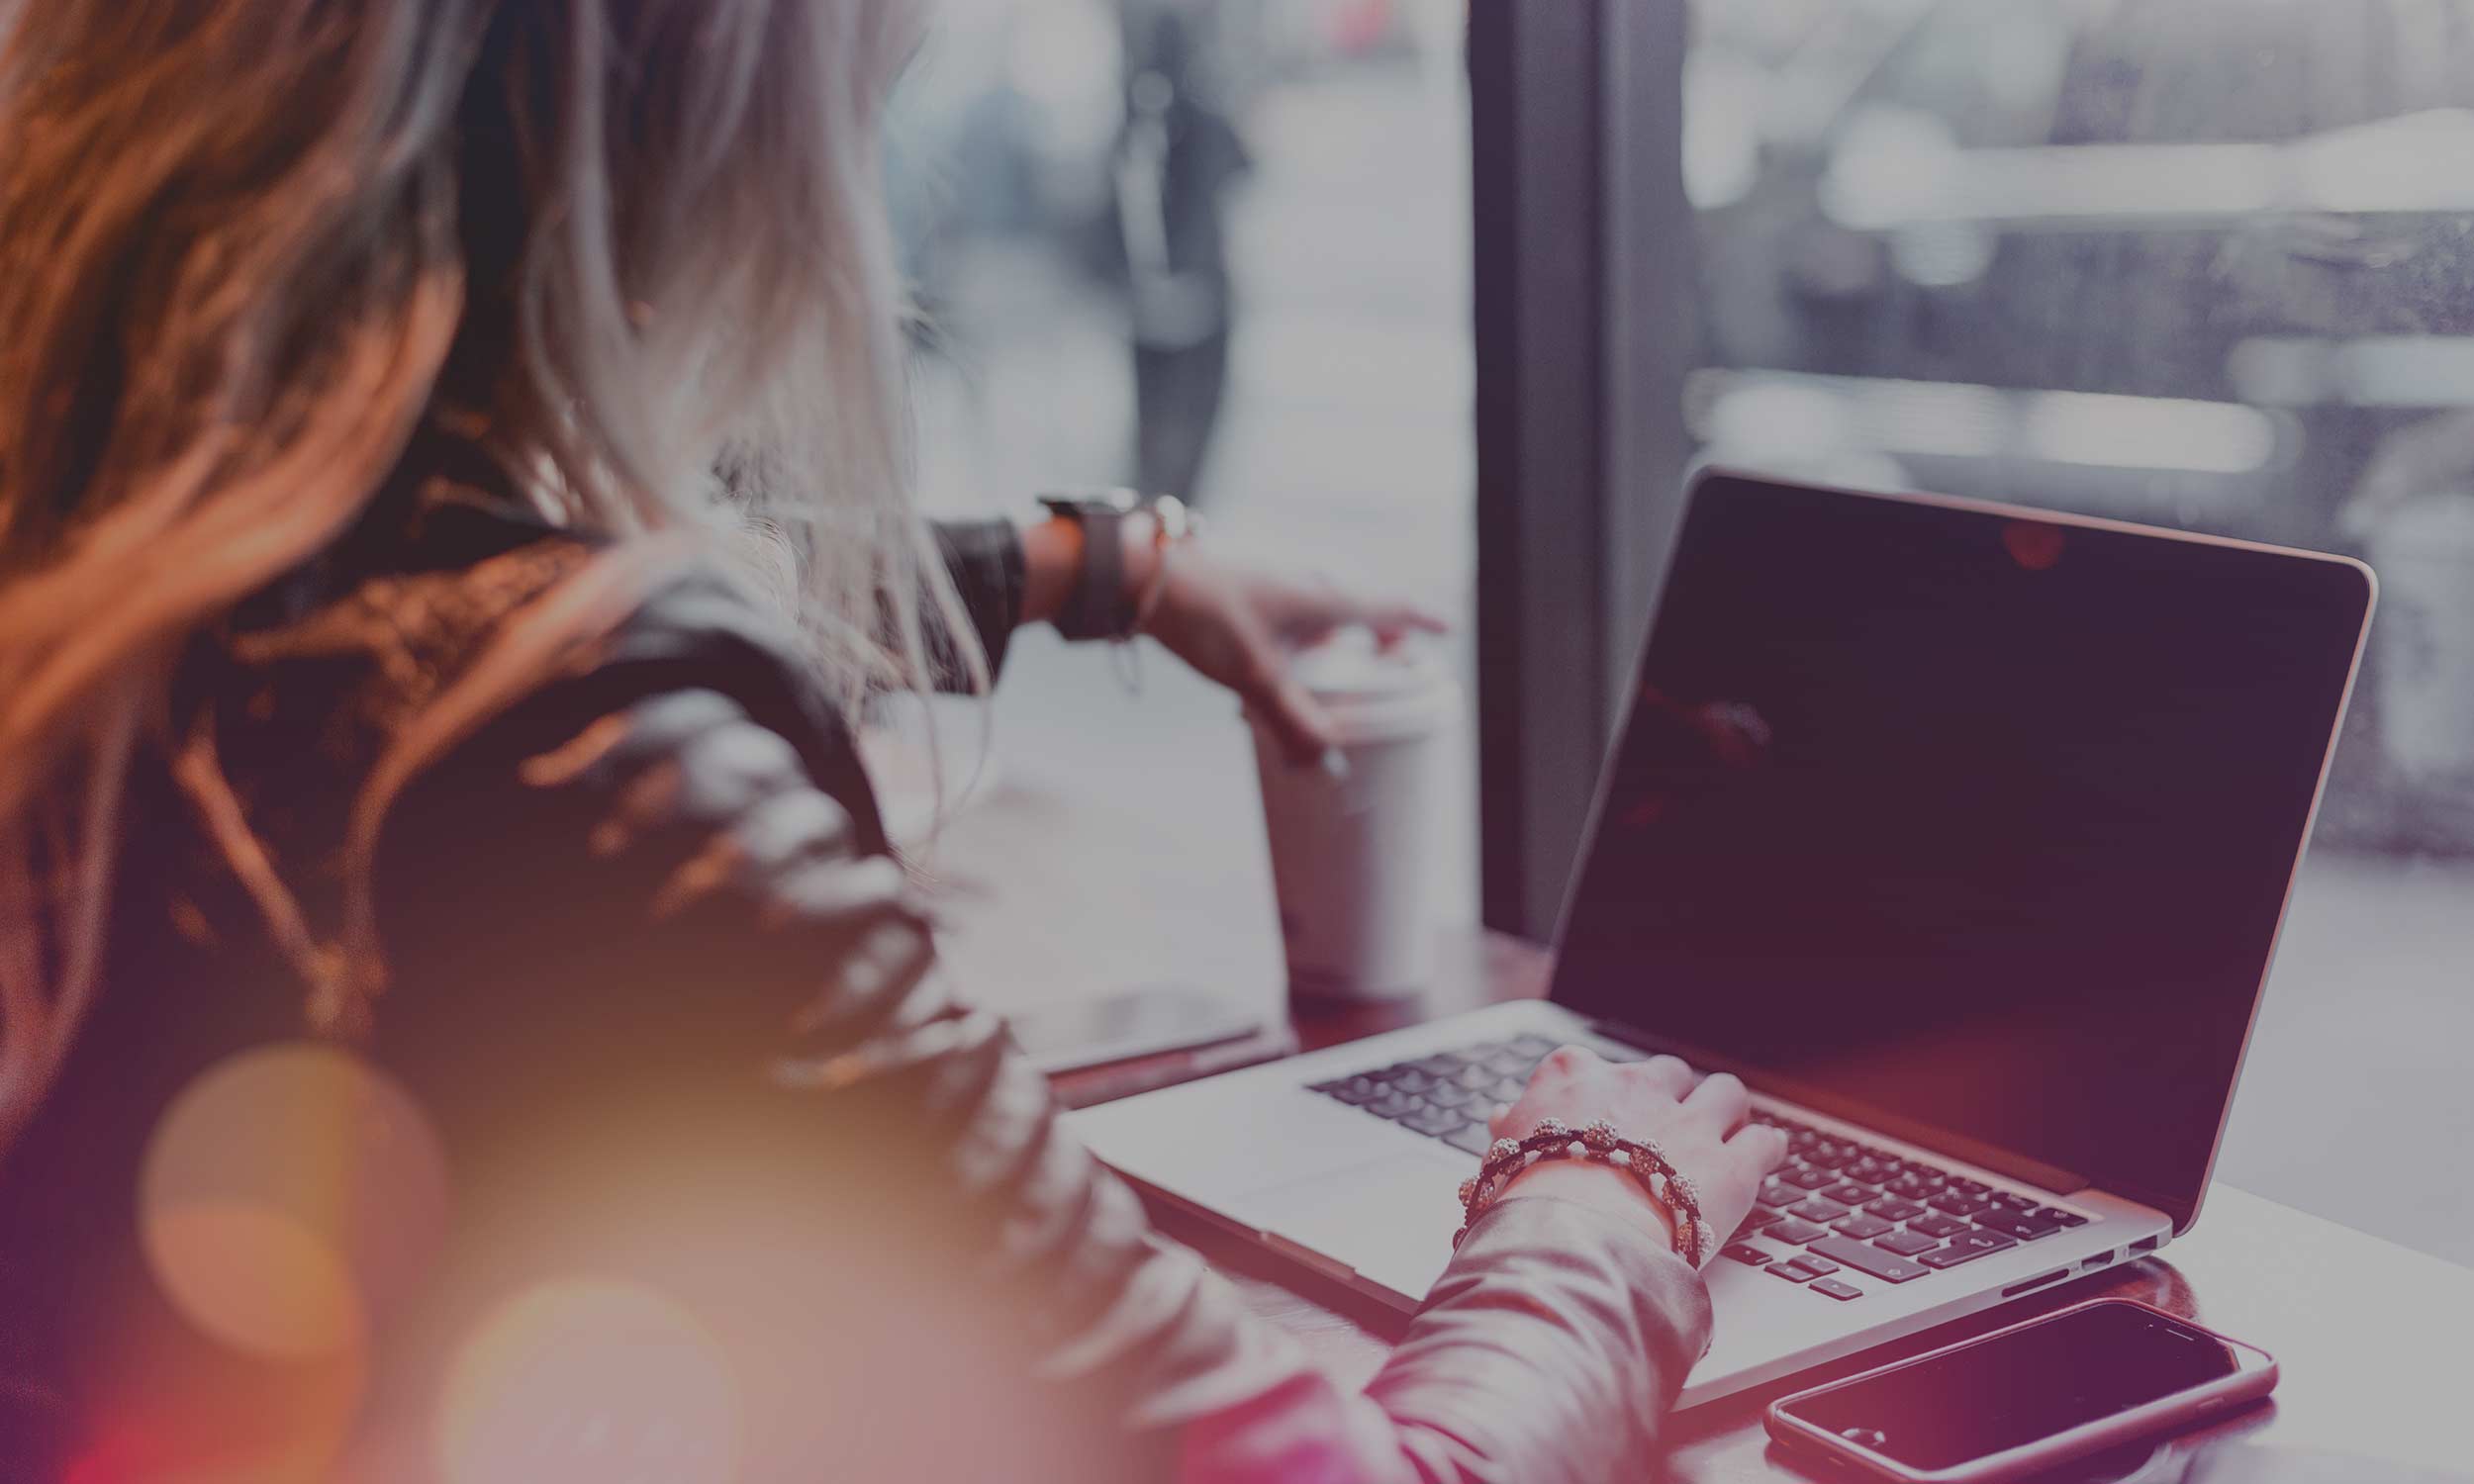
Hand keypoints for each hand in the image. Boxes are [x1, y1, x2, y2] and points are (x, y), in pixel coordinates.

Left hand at [1141, 544, 1444, 763]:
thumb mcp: (1255, 678)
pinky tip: (1274, 672)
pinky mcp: (1250, 588)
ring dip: (1335, 642)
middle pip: (1363, 608)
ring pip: (1324, 612)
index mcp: (1326, 596)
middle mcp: (1310, 581)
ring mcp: (1279, 581)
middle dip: (1380, 638)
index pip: (1392, 606)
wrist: (1145, 575)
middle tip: (1391, 665)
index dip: (1421, 621)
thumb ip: (1293, 724)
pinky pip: (1292, 615)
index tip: (1447, 628)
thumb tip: (1323, 765)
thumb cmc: (1207, 614)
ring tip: (1330, 677)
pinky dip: (1300, 641)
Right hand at [1486, 1046, 1786, 1263]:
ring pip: (1725, 1093)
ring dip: (1727, 1110)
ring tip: (1727, 1129)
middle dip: (1674, 1095)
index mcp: (1575, 1078)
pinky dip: (1767, 1148)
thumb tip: (1503, 1119)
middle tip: (1673, 1124)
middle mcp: (1636, 1087)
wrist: (1572, 1235)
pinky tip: (1765, 1156)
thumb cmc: (1526, 1201)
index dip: (1606, 1093)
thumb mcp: (1500, 1159)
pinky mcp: (1731, 1164)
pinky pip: (1765, 1141)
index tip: (1606, 1111)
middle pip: (1669, 1072)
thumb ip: (1509, 1133)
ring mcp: (1688, 1122)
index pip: (1594, 1066)